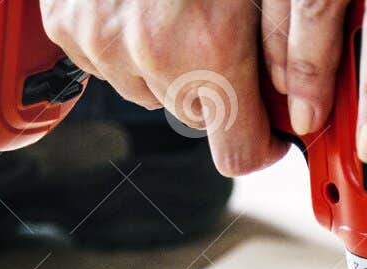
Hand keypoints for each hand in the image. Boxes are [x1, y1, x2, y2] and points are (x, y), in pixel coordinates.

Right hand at [39, 0, 288, 175]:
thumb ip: (288, 50)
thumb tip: (301, 109)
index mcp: (210, 47)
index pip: (239, 155)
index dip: (260, 146)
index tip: (268, 132)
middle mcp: (150, 54)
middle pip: (191, 117)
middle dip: (211, 87)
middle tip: (219, 27)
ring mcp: (99, 41)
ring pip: (146, 90)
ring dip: (163, 63)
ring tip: (173, 6)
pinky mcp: (65, 25)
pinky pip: (104, 62)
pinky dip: (121, 42)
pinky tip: (134, 2)